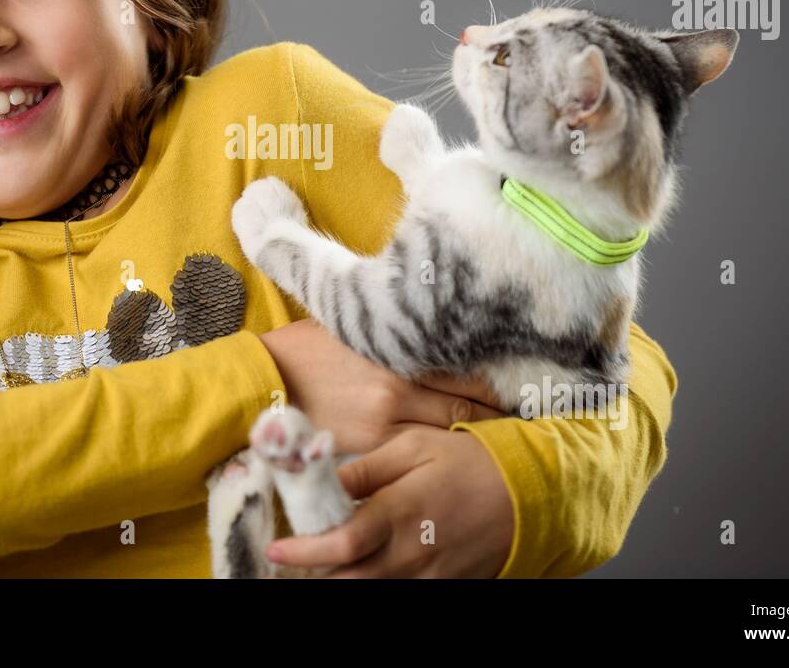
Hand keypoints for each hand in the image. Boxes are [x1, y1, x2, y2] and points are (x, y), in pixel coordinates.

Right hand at [259, 319, 503, 453]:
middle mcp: (398, 388)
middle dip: (498, 415)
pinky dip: (442, 456)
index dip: (497, 383)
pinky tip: (460, 460)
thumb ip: (396, 334)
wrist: (260, 382)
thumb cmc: (305, 349)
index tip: (522, 386)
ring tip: (506, 443)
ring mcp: (384, 423)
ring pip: (447, 434)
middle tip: (528, 419)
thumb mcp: (354, 327)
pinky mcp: (369, 448)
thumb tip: (439, 329)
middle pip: (465, 406)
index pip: (465, 370)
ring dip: (478, 438)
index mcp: (398, 350)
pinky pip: (417, 454)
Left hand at [264, 425, 513, 576]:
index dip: (303, 550)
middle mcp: (412, 552)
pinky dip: (373, 579)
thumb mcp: (416, 446)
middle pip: (348, 579)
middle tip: (293, 555)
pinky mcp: (444, 585)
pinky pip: (398, 590)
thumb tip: (326, 483)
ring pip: (370, 589)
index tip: (277, 547)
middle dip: (315, 571)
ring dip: (342, 577)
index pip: (340, 544)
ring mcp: (429, 575)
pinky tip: (365, 561)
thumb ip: (368, 468)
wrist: (530, 493)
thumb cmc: (469, 460)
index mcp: (401, 512)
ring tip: (323, 559)